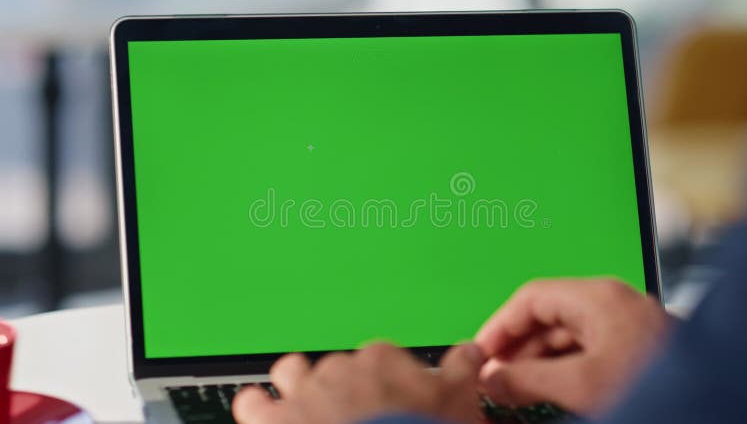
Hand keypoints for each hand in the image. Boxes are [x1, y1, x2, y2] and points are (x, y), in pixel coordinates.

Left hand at [233, 343, 486, 423]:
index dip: (386, 381)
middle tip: (355, 415)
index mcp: (382, 359)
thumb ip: (462, 371)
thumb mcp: (460, 402)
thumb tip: (470, 353)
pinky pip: (252, 403)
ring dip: (294, 385)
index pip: (381, 358)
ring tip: (304, 408)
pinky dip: (258, 410)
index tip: (392, 400)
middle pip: (336, 366)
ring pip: (290, 372)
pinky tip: (266, 417)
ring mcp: (305, 394)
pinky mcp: (274, 421)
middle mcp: (340, 369)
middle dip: (343, 387)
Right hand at [475, 278, 671, 415]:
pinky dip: (562, 367)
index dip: (499, 326)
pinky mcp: (634, 344)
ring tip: (518, 389)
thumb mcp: (580, 384)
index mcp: (597, 297)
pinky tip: (550, 390)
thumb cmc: (658, 383)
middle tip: (495, 376)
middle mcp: (611, 301)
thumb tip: (492, 378)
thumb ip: (527, 379)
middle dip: (517, 347)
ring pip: (565, 334)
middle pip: (546, 315)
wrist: (711, 402)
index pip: (530, 298)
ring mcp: (624, 322)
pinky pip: (585, 348)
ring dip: (538, 360)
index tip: (481, 352)